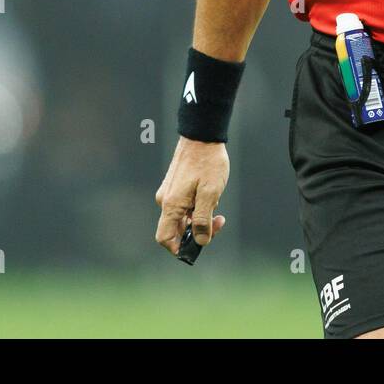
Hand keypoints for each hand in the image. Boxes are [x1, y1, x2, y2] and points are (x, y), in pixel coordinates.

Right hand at [154, 136, 229, 253]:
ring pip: (182, 217)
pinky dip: (197, 207)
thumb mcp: (210, 194)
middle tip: (219, 221)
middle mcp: (165, 200)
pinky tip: (211, 196)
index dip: (179, 248)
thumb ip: (203, 220)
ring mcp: (169, 193)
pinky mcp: (175, 186)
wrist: (202, 136)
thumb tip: (200, 241)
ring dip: (199, 218)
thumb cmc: (208, 163)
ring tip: (217, 205)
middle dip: (197, 231)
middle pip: (176, 229)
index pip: (165, 238)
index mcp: (171, 205)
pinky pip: (184, 205)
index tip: (199, 245)